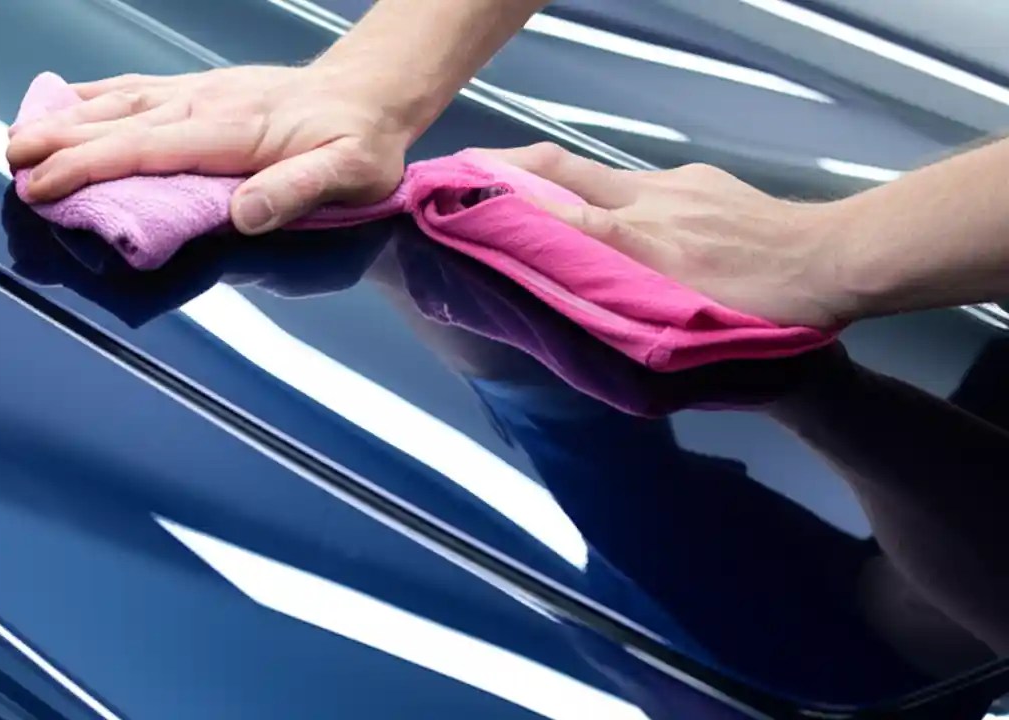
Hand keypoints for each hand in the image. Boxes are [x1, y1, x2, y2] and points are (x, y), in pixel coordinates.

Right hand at [7, 64, 413, 233]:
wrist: (370, 93)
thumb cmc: (359, 143)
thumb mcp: (347, 174)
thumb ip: (294, 192)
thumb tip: (243, 215)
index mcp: (233, 132)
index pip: (146, 148)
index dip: (89, 166)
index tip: (44, 185)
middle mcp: (206, 105)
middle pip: (119, 122)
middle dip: (59, 143)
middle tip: (10, 164)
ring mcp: (199, 93)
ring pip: (120, 102)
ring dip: (66, 118)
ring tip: (18, 136)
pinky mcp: (201, 90)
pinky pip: (138, 88)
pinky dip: (96, 95)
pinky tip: (67, 102)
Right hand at [480, 144, 853, 327]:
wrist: (830, 260)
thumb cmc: (764, 303)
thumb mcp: (685, 311)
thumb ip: (620, 291)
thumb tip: (569, 286)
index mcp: (641, 236)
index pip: (558, 208)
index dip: (507, 198)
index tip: (463, 188)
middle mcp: (650, 200)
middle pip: (569, 170)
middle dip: (517, 164)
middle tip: (476, 168)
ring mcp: (676, 185)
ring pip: (605, 179)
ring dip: (565, 183)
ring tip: (535, 199)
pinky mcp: (700, 181)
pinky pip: (642, 186)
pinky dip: (615, 196)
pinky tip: (625, 220)